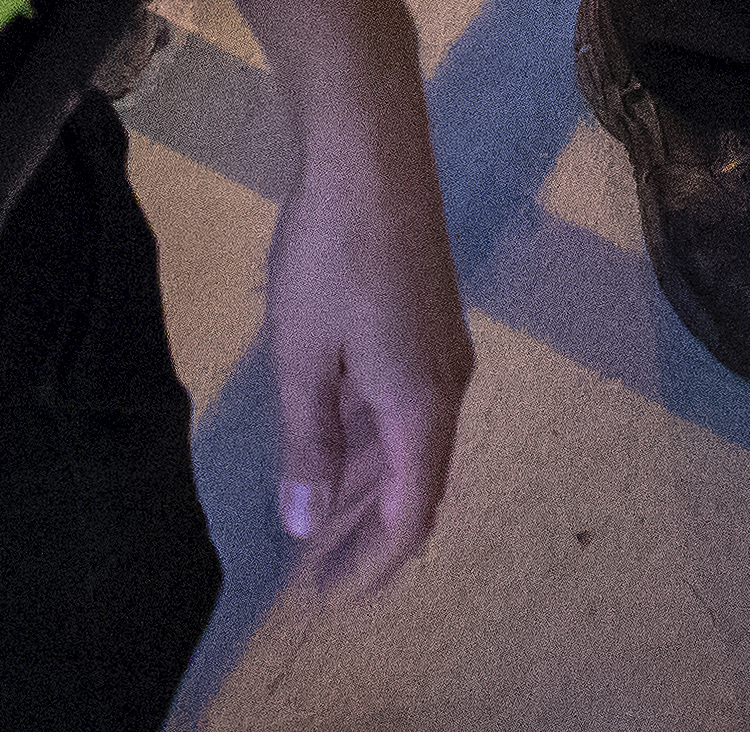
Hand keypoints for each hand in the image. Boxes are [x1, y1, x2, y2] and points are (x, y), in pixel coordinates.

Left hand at [262, 89, 469, 595]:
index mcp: (421, 407)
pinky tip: (334, 433)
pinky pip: (407, 403)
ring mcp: (442, 346)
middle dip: (369, 532)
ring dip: (368, 482)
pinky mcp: (428, 315)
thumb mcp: (302, 358)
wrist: (372, 152)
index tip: (329, 598)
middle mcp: (447, 385)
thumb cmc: (331, 257)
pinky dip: (372, 436)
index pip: (410, 516)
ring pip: (411, 440)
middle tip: (321, 572)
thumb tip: (305, 525)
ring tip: (320, 513)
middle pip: (417, 483)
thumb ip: (306, 444)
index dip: (372, 564)